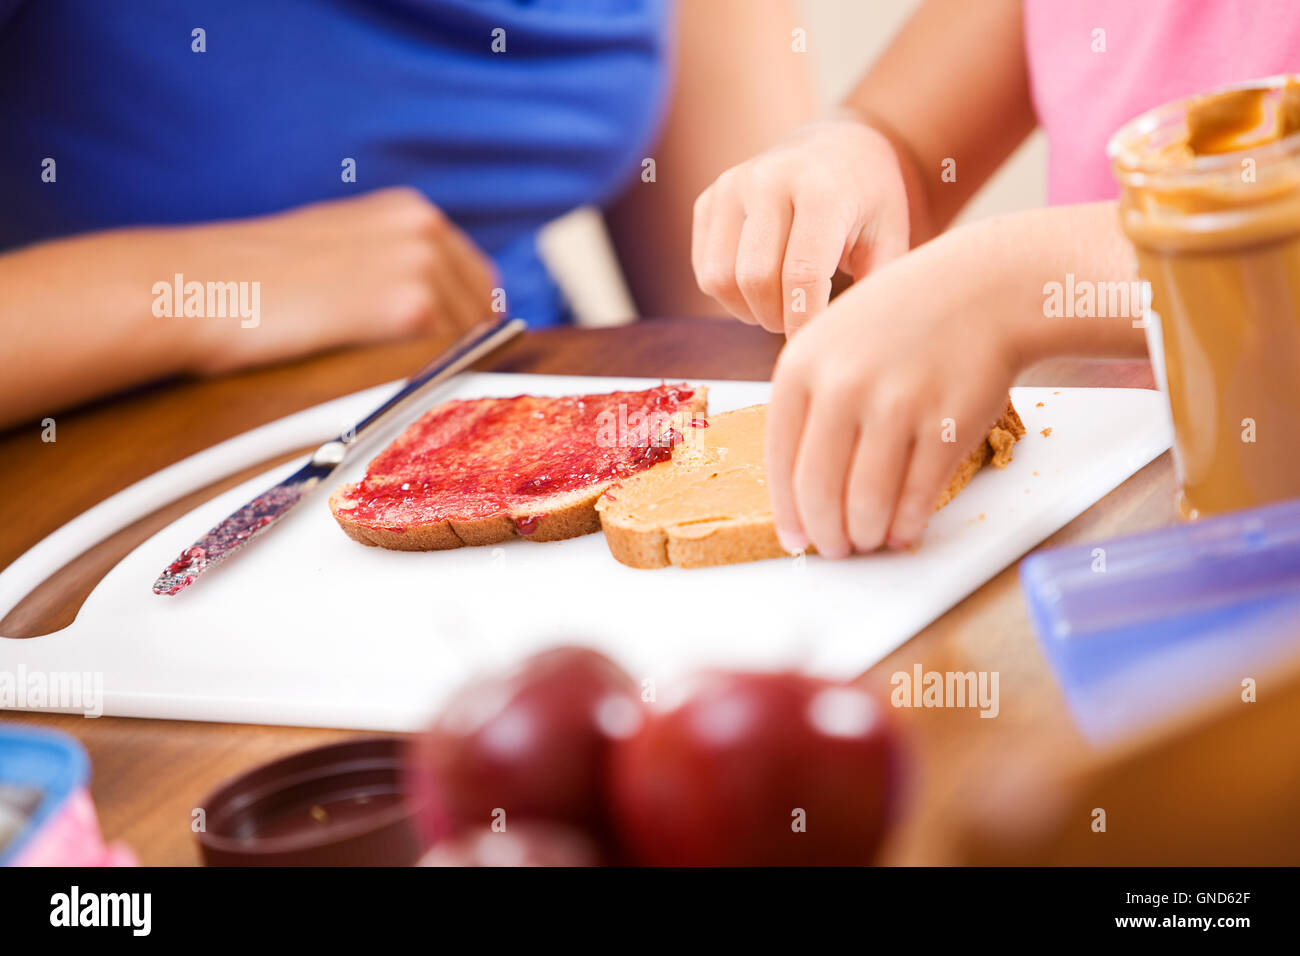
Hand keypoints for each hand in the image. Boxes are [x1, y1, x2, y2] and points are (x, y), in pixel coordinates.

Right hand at [184, 187, 498, 372]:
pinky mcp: (407, 308)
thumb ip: (389, 271)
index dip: (471, 332)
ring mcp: (421, 266)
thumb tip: (435, 323)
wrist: (194, 289)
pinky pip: (448, 362)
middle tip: (430, 395)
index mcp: (411, 213)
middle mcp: (425, 229)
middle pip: (485, 317)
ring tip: (400, 399)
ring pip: (470, 345)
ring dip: (446, 377)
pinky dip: (431, 387)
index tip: (454, 367)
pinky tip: (395, 400)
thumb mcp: (334, 253)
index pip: (480, 284)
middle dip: (464, 357)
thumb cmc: (249, 282)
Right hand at [691, 118, 909, 334]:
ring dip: (748, 310)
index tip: (811, 346)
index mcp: (822, 188)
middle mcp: (769, 179)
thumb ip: (874, 288)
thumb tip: (849, 344)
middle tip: (799, 324)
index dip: (803, 322)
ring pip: (721, 279)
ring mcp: (732, 186)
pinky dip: (729, 295)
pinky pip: (705, 270)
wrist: (839, 146)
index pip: (801, 273)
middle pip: (755, 279)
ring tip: (779, 307)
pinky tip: (761, 289)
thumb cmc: (870, 201)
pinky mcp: (708, 200)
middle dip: (776, 318)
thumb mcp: (890, 238)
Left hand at [766, 226, 1022, 556]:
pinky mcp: (946, 425)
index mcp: (801, 365)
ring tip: (868, 540)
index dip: (788, 511)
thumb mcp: (834, 341)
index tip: (795, 538)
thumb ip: (810, 403)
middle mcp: (842, 385)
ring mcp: (896, 405)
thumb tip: (801, 491)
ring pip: (866, 501)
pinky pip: (917, 495)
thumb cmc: (904, 320)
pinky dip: (907, 524)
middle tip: (834, 549)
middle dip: (826, 533)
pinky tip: (904, 529)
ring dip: (865, 534)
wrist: (984, 289)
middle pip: (818, 489)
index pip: (780, 460)